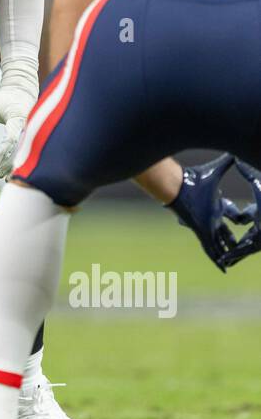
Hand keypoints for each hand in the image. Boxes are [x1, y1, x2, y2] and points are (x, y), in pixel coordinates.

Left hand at [0, 81, 35, 179]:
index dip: (3, 152)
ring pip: (24, 153)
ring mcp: (30, 134)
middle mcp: (27, 129)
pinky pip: (25, 151)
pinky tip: (10, 173)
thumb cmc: (4, 99)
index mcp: (18, 120)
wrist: (22, 93)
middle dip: (9, 163)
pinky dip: (18, 162)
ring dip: (14, 165)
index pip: (11, 139)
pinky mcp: (30, 137)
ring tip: (2, 177)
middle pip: (19, 150)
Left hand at [168, 155, 259, 270]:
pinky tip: (223, 268)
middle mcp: (211, 217)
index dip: (234, 215)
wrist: (177, 186)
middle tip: (240, 246)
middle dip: (231, 239)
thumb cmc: (194, 179)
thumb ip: (226, 161)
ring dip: (227, 252)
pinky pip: (211, 249)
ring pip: (219, 243)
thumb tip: (235, 151)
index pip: (227, 213)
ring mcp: (206, 226)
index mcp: (215, 204)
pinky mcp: (202, 233)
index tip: (241, 217)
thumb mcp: (216, 170)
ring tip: (234, 261)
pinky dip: (216, 259)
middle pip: (224, 231)